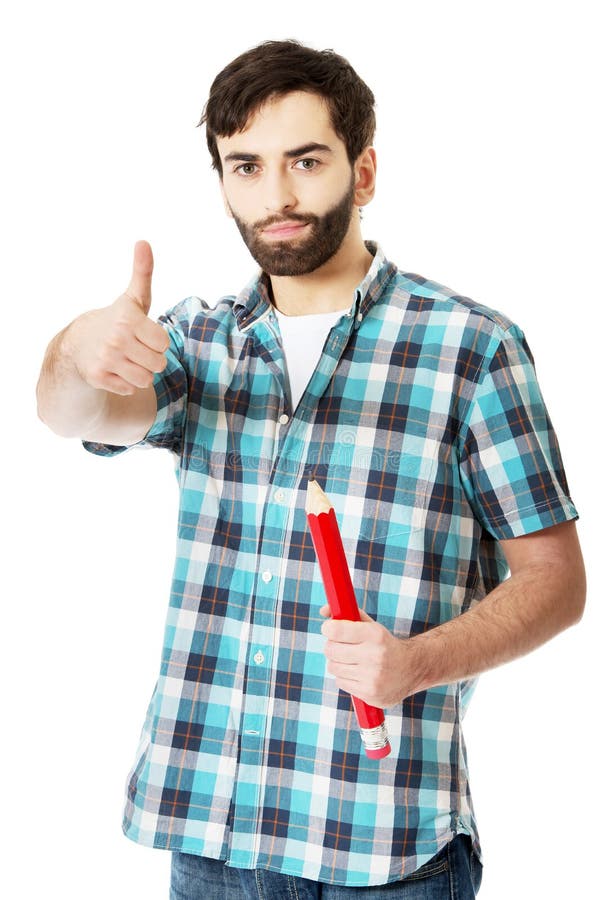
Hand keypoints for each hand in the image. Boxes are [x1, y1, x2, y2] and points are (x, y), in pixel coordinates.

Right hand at [67, 240, 168, 395]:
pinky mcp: (99, 378)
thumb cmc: (117, 320)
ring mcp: (106, 360)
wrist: (78, 344)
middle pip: (158, 364)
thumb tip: (143, 242)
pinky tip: (115, 370)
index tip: (144, 334)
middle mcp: (116, 339)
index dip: (157, 341)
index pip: (164, 343)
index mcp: (128, 319)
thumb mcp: (132, 298)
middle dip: (150, 358)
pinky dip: (126, 383)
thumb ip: (143, 273)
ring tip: (127, 360)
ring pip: (146, 379)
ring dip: (140, 373)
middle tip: (135, 349)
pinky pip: (131, 389)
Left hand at [320, 604, 419, 707]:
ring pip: (333, 667)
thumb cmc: (384, 644)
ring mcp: (372, 677)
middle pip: (330, 650)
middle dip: (332, 646)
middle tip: (340, 645)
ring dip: (338, 663)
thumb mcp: (370, 625)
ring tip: (352, 661)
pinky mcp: (369, 693)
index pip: (336, 631)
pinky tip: (358, 674)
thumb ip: (346, 614)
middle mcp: (375, 656)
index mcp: (375, 635)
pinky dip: (345, 677)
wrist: (412, 669)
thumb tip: (322, 610)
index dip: (328, 628)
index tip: (329, 628)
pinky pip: (340, 682)